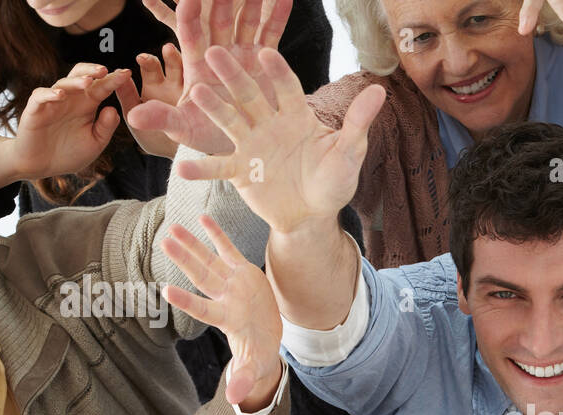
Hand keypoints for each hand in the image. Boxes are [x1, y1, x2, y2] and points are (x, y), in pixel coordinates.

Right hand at [10, 64, 132, 180]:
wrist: (42, 166)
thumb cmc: (69, 153)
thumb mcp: (94, 143)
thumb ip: (105, 127)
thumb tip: (113, 109)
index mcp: (87, 105)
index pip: (101, 87)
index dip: (113, 80)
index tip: (127, 74)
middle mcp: (70, 100)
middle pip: (81, 77)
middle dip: (92, 71)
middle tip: (105, 69)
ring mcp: (52, 102)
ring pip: (63, 84)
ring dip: (75, 81)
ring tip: (88, 81)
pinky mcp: (34, 109)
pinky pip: (40, 96)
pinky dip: (49, 94)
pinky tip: (60, 95)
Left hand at [128, 0, 292, 155]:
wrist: (241, 146)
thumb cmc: (207, 135)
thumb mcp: (184, 128)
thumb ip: (162, 118)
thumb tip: (133, 117)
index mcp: (196, 63)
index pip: (188, 32)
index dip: (188, 14)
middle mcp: (218, 52)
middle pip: (216, 17)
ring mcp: (242, 53)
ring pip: (244, 19)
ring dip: (251, 0)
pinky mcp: (264, 59)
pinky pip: (271, 32)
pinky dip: (278, 14)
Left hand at [160, 214, 282, 408]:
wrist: (266, 338)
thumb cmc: (258, 355)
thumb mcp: (254, 367)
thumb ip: (243, 379)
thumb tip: (234, 400)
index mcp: (227, 319)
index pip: (204, 309)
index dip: (187, 301)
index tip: (165, 290)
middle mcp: (225, 298)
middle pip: (202, 277)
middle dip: (184, 260)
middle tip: (163, 242)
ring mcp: (233, 283)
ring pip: (210, 260)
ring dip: (192, 244)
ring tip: (172, 227)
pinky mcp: (244, 272)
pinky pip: (228, 250)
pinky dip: (216, 234)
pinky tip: (202, 217)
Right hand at [176, 46, 385, 234]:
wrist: (314, 215)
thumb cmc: (334, 181)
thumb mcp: (349, 152)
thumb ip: (357, 122)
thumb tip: (379, 90)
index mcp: (296, 115)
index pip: (286, 87)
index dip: (277, 71)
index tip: (266, 52)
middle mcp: (268, 123)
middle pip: (250, 95)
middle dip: (234, 75)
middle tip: (215, 52)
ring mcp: (250, 145)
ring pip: (229, 122)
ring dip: (214, 108)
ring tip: (197, 92)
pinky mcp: (239, 171)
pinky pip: (218, 168)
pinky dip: (201, 169)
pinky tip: (183, 167)